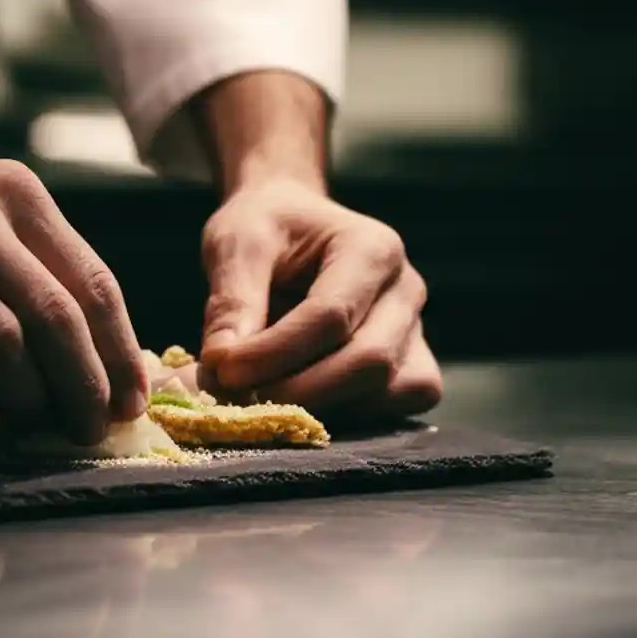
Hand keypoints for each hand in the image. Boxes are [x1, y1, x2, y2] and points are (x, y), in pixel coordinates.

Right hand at [0, 139, 146, 443]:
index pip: (93, 281)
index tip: (130, 401)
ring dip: (24, 395)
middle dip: (84, 385)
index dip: (120, 351)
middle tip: (88, 430)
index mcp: (13, 194)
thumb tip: (91, 358)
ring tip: (29, 424)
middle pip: (56, 315)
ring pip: (0, 339)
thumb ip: (28, 269)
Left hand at [198, 179, 441, 422]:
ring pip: (387, 391)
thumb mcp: (236, 245)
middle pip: (368, 361)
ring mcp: (416, 329)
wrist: (291, 224)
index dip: (274, 353)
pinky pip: (402, 401)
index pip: (331, 316)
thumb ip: (230, 302)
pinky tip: (303, 400)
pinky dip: (354, 414)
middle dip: (298, 391)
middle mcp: (405, 289)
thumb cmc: (266, 229)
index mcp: (372, 247)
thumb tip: (220, 366)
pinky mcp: (414, 361)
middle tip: (238, 397)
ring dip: (322, 407)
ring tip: (264, 395)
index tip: (222, 371)